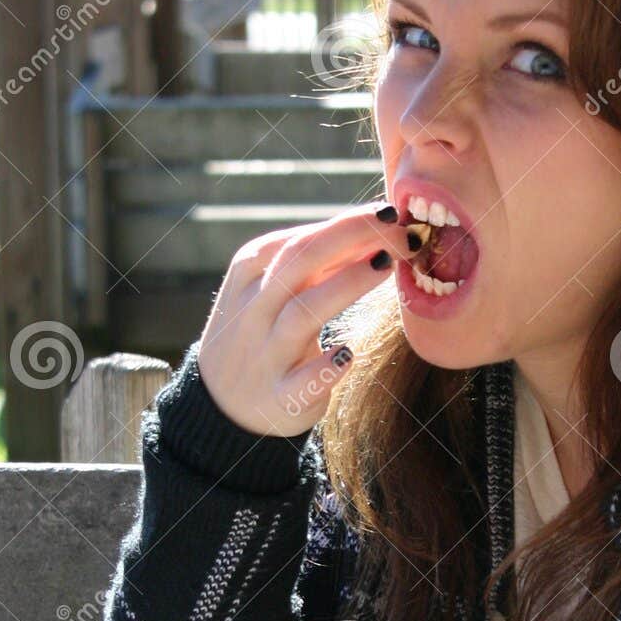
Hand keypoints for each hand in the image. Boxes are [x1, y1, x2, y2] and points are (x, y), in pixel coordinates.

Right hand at [197, 202, 411, 438]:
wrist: (221, 405)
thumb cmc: (262, 332)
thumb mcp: (273, 290)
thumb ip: (315, 263)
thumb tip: (375, 228)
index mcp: (249, 274)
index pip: (299, 240)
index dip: (346, 224)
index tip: (390, 215)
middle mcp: (253, 311)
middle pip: (299, 263)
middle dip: (350, 239)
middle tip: (399, 232)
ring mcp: (265, 356)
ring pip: (301, 315)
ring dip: (344, 286)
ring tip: (386, 266)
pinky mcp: (279, 399)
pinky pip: (301, 383)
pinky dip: (324, 368)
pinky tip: (348, 352)